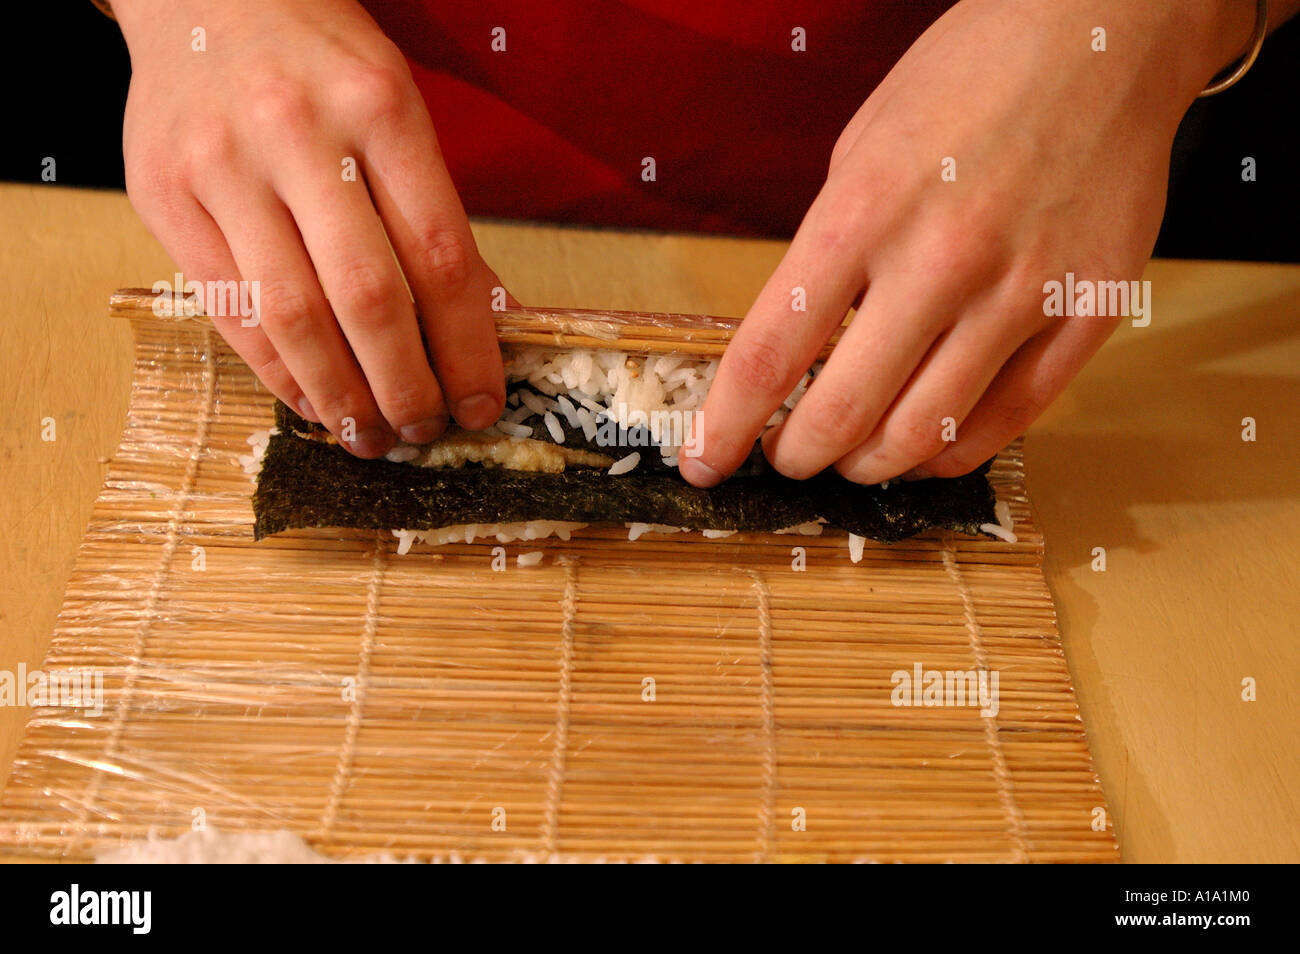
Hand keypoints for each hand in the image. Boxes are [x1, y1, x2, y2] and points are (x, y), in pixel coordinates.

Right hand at [116, 0, 507, 457]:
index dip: (468, 346)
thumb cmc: (322, 64)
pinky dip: (278, 370)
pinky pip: (229, 310)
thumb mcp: (397, 112)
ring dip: (341, 394)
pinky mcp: (163, 196)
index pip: (441, 255)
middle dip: (406, 385)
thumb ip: (434, 213)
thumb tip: (486, 325)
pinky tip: (314, 400)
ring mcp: (222, 166)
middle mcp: (298, 135)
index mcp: (380, 108)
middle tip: (427, 431)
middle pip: (367, 297)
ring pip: (292, 316)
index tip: (483, 402)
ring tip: (372, 436)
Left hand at [680, 0, 1257, 486]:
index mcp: (863, 210)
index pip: (769, 353)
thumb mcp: (861, 149)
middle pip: (842, 415)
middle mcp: (941, 260)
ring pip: (924, 436)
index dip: (725, 428)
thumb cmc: (969, 80)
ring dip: (870, 466)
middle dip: (797, 456)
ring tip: (854, 458)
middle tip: (788, 458)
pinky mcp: (1088, 313)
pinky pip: (1007, 422)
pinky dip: (951, 453)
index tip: (704, 462)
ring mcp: (1022, 292)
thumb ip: (831, 253)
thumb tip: (801, 349)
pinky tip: (926, 446)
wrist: (1104, 33)